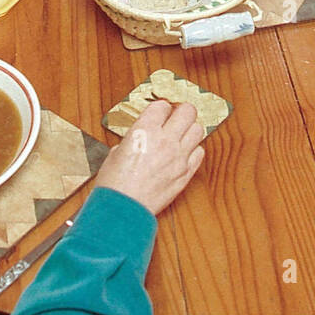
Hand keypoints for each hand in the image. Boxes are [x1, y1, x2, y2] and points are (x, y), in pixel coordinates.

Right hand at [94, 100, 205, 215]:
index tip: (159, 112)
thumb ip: (134, 140)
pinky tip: (184, 153)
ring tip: (182, 134)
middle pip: (187, 111)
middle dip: (182, 111)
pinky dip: (194, 150)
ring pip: (198, 130)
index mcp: (144, 130)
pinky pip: (200, 153)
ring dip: (190, 129)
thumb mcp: (116, 152)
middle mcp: (165, 139)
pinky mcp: (185, 173)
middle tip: (177, 116)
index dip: (160, 108)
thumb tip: (140, 138)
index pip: (162, 105)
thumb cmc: (114, 183)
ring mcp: (178, 156)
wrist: (122, 209)